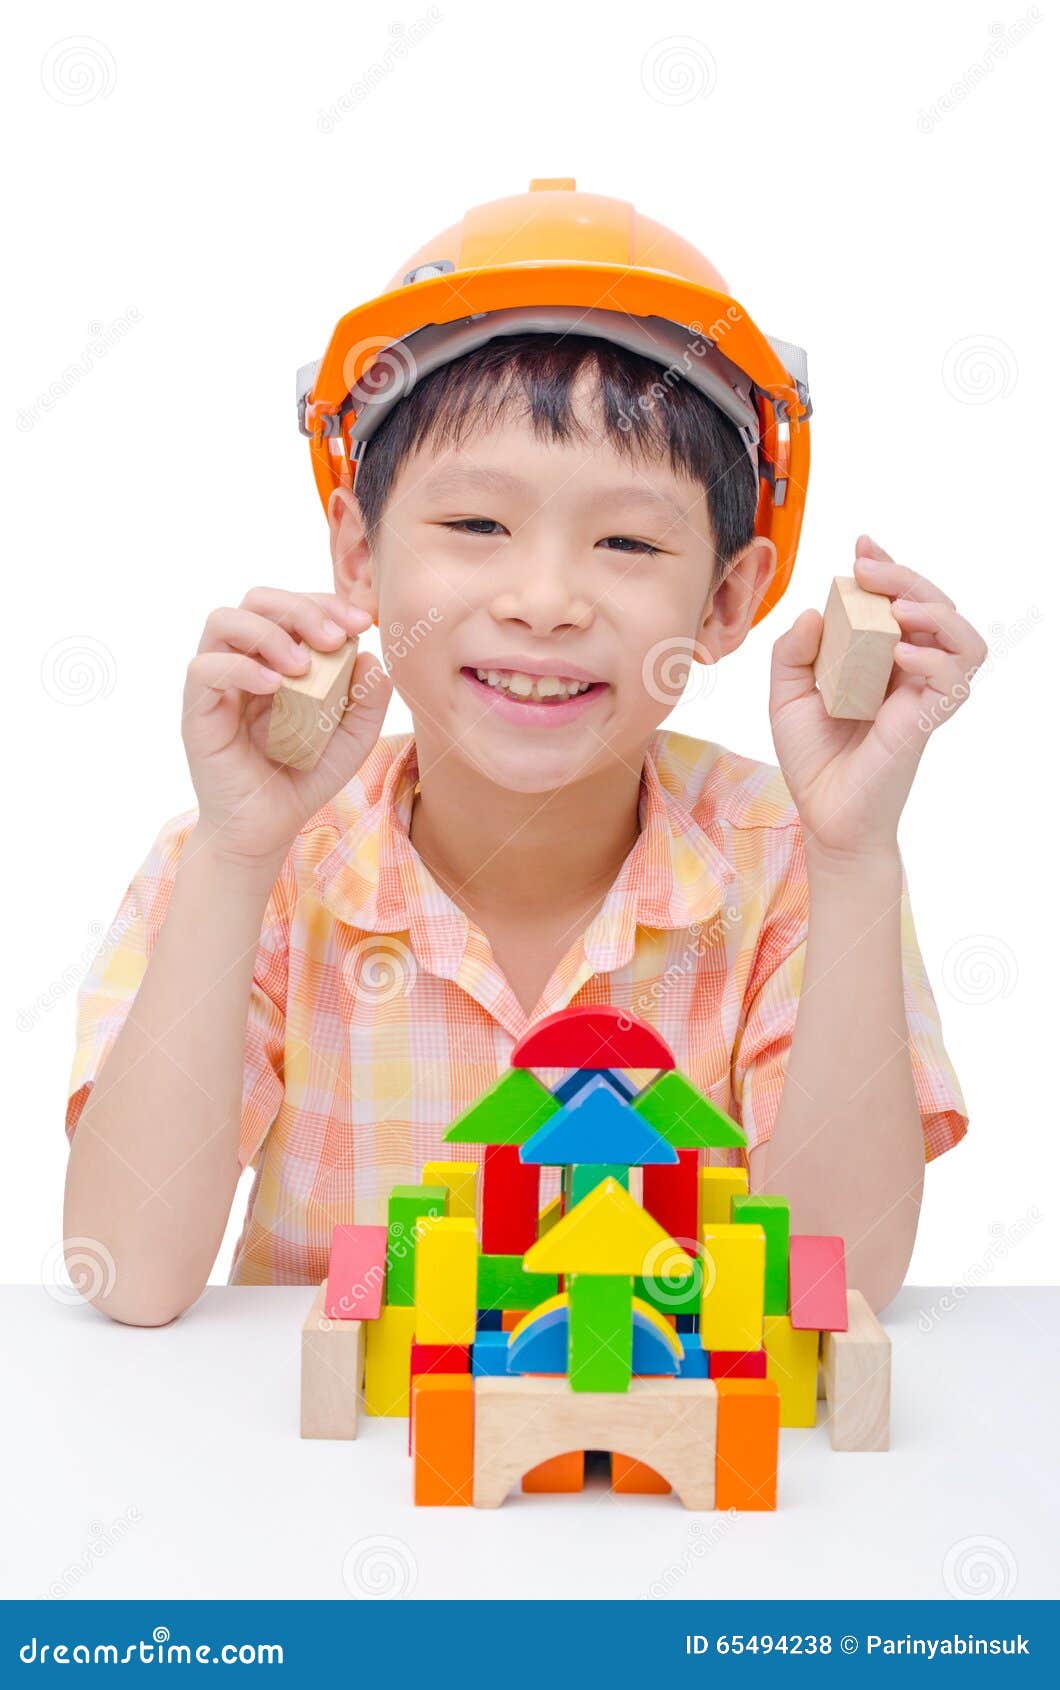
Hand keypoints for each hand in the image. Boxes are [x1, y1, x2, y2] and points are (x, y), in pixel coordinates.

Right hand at [182, 587, 392, 868]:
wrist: (267, 828)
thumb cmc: (303, 778)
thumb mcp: (352, 740)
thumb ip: (367, 700)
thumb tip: (369, 655)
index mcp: (279, 658)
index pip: (293, 607)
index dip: (327, 604)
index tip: (364, 623)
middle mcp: (245, 661)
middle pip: (257, 600)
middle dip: (301, 608)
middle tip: (334, 639)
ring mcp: (218, 683)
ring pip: (223, 621)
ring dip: (269, 633)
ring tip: (302, 667)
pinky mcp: (198, 710)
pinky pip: (204, 668)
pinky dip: (240, 668)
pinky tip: (275, 687)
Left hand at [769, 535, 987, 862]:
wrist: (825, 814)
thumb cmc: (812, 756)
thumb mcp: (786, 694)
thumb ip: (791, 652)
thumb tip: (812, 612)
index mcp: (878, 654)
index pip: (897, 599)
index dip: (887, 567)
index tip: (861, 546)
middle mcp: (908, 667)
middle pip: (933, 605)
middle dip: (906, 576)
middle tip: (870, 567)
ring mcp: (923, 692)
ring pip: (960, 636)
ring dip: (935, 609)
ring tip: (898, 607)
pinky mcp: (929, 719)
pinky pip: (953, 679)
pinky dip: (934, 658)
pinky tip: (901, 654)